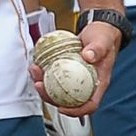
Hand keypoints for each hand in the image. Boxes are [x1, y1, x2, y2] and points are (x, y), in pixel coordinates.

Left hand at [26, 6, 97, 135]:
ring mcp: (73, 78)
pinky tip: (32, 64)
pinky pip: (52, 76)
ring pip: (57, 88)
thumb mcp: (103, 40)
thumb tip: (87, 57)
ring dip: (42, 84)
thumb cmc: (104, 34)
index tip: (60, 107)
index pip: (88, 106)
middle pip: (67, 99)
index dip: (74, 111)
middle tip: (37, 85)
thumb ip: (98, 49)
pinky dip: (42, 73)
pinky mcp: (64, 70)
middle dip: (50, 97)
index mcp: (98, 85)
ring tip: (31, 71)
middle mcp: (84, 85)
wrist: (100, 23)